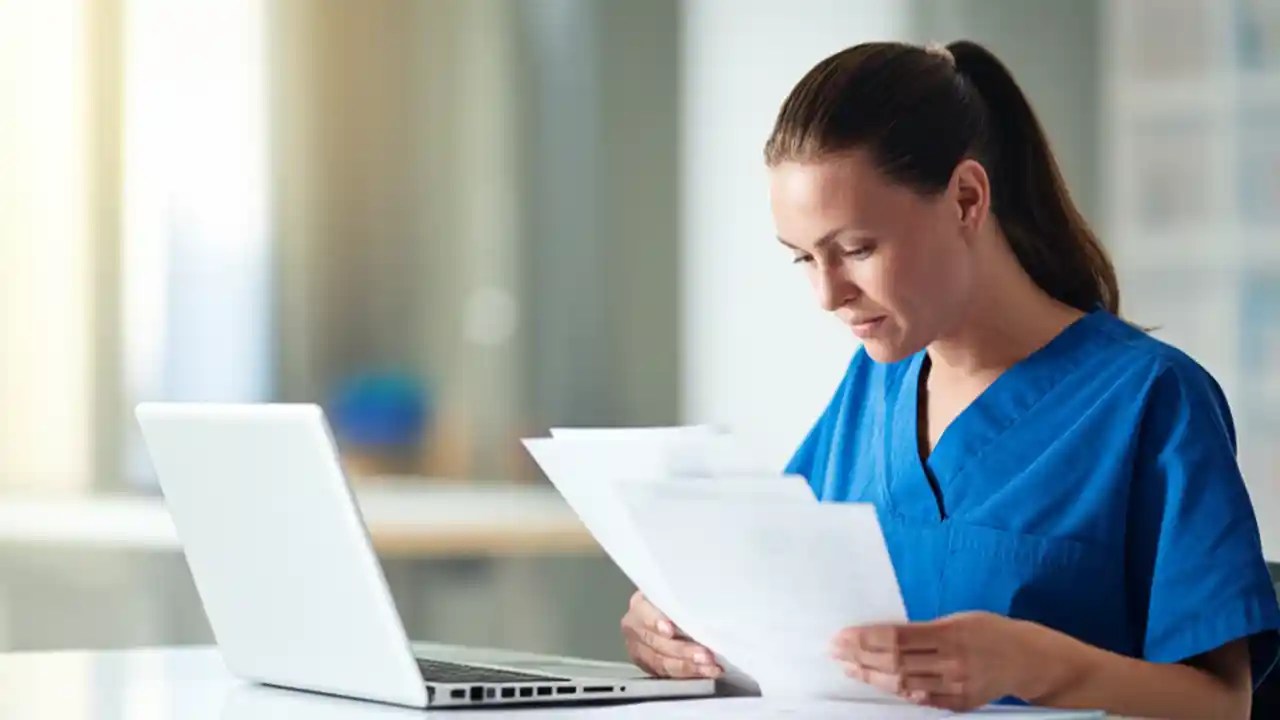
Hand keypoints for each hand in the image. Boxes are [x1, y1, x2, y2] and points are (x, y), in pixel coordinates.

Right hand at [620, 591, 722, 678]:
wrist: (669, 614)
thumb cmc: (678, 601)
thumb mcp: (677, 593)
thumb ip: (684, 599)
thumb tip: (703, 602)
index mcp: (639, 605)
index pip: (644, 614)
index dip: (656, 622)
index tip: (670, 630)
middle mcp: (635, 628)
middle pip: (655, 642)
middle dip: (681, 650)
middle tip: (704, 655)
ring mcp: (639, 650)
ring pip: (660, 662)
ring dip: (687, 666)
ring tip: (708, 667)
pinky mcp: (649, 666)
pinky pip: (667, 674)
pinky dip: (688, 674)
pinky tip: (705, 672)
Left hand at [831, 611, 1039, 710]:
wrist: (1028, 660)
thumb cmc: (989, 631)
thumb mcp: (959, 619)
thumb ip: (924, 630)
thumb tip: (884, 636)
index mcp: (950, 634)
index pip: (897, 638)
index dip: (865, 638)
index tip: (842, 635)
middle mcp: (951, 662)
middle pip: (895, 662)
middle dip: (860, 656)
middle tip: (835, 651)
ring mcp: (955, 687)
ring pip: (903, 684)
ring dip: (871, 676)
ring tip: (849, 668)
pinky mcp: (959, 704)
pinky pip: (921, 699)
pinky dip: (897, 691)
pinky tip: (878, 683)